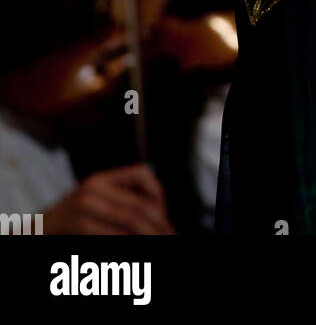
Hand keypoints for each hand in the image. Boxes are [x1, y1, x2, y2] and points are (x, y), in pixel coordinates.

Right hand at [41, 164, 175, 234]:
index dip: (159, 192)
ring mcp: (85, 205)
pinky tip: (135, 254)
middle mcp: (94, 187)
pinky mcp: (78, 224)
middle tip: (171, 236)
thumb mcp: (92, 203)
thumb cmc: (67, 223)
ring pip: (131, 220)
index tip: (164, 213)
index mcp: (101, 179)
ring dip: (150, 235)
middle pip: (140, 202)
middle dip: (160, 223)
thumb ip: (117, 201)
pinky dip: (129, 244)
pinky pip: (114, 235)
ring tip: (160, 242)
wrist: (33, 233)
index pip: (142, 173)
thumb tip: (157, 212)